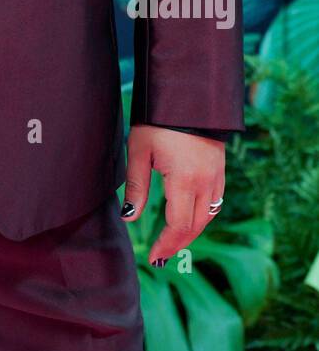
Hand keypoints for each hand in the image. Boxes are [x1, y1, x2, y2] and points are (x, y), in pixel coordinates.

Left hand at [120, 124, 224, 266]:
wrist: (186, 93)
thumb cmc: (157, 120)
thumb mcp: (139, 151)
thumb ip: (136, 187)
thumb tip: (129, 218)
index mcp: (184, 180)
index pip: (178, 225)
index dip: (166, 245)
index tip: (153, 257)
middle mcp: (205, 181)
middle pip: (195, 225)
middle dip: (178, 243)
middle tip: (161, 256)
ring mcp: (216, 175)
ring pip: (208, 215)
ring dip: (191, 231)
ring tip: (173, 241)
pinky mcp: (221, 168)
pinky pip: (216, 201)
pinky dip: (204, 215)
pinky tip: (191, 218)